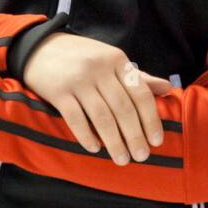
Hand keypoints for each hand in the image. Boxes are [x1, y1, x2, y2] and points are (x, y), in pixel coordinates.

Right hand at [22, 32, 173, 164]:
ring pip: (102, 116)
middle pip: (123, 108)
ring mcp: (78, 80)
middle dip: (135, 135)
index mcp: (117, 60)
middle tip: (142, 156)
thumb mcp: (111, 60)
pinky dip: (86, 136)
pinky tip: (95, 149)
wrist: (39, 48)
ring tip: (122, 159)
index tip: (157, 141)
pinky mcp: (58, 91)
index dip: (151, 119)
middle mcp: (100, 69)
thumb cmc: (82, 57)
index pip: (140, 93)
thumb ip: (138, 77)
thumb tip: (167, 89)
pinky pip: (75, 119)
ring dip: (114, 142)